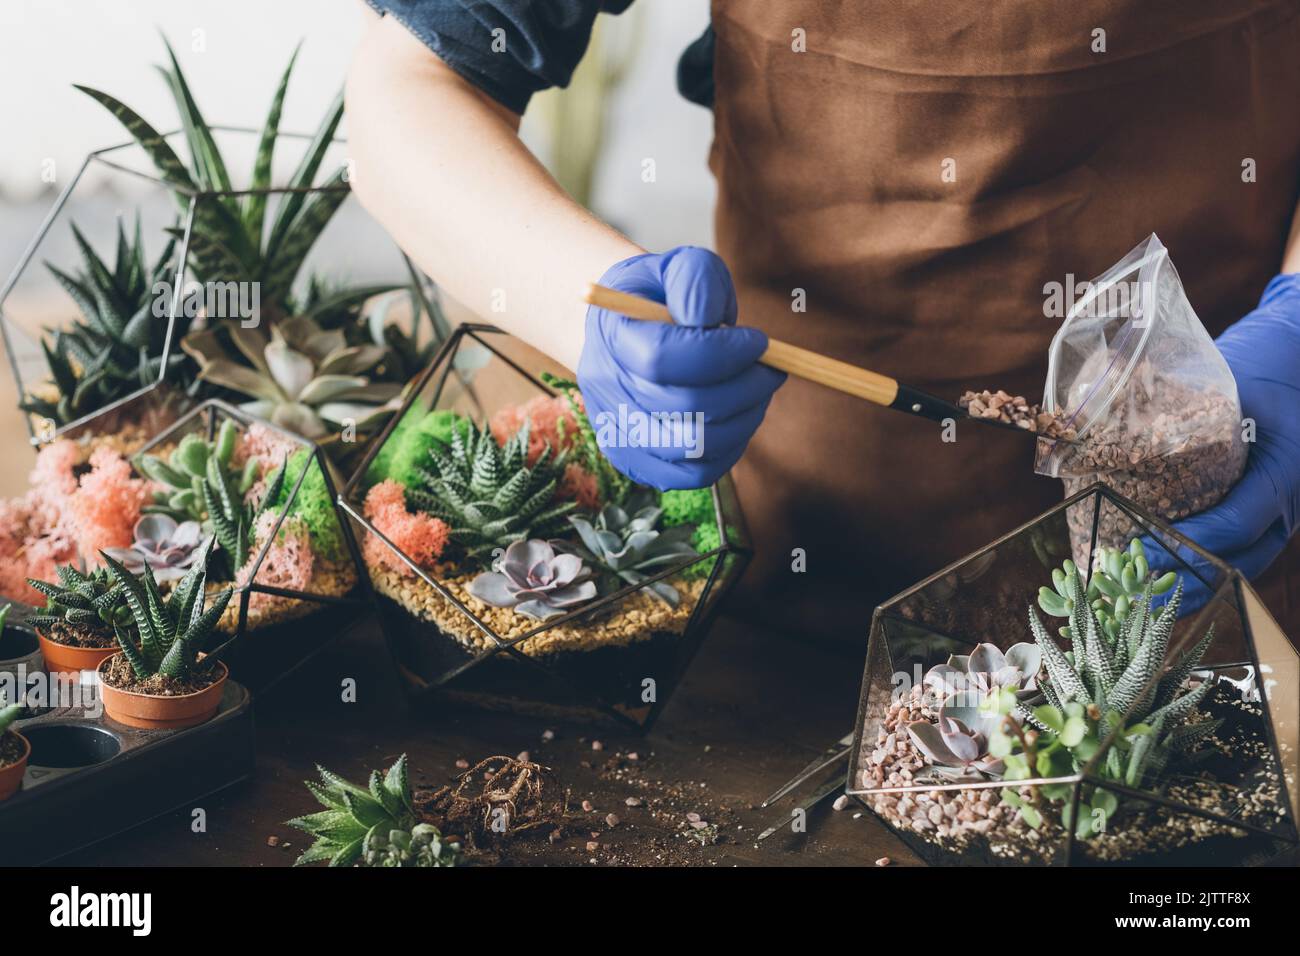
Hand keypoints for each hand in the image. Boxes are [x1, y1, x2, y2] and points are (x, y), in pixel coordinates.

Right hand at [577, 246, 784, 488]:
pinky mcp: (635, 459)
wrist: (631, 327)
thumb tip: (707, 321)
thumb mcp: (680, 267)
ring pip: (692, 447)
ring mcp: (616, 430)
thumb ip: (695, 281)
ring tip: (758, 390)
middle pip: (683, 407)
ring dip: (743, 419)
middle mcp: (605, 388)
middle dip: (744, 388)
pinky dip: (728, 451)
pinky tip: (738, 418)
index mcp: (611, 335)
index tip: (758, 341)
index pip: (663, 359)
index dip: (721, 354)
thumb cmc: (664, 296)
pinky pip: (691, 475)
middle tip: (771, 368)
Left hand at [1153, 274, 1299, 613]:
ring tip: (1135, 600)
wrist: (1291, 368)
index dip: (1191, 540)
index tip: (1143, 545)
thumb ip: (1174, 398)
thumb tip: (1098, 405)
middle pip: (1237, 559)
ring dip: (1187, 588)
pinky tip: (1155, 587)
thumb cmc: (1255, 372)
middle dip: (1182, 577)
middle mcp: (1287, 502)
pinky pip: (1235, 558)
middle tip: (1128, 585)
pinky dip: (1198, 576)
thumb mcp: (1226, 380)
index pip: (1239, 521)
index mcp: (1283, 469)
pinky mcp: (1262, 520)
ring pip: (1237, 568)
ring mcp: (1278, 516)